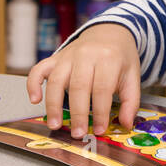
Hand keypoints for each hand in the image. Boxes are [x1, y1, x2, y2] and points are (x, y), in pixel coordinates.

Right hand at [26, 24, 141, 137]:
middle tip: (78, 133)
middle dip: (77, 113)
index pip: (102, 89)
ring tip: (56, 125)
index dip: (100, 112)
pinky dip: (33, 84)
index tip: (99, 130)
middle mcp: (85, 55)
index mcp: (108, 58)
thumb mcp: (132, 76)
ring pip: (56, 80)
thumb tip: (126, 124)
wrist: (108, 33)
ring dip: (54, 105)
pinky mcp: (55, 58)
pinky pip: (39, 69)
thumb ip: (131, 101)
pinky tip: (35, 100)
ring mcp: (67, 55)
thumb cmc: (120, 58)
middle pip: (78, 86)